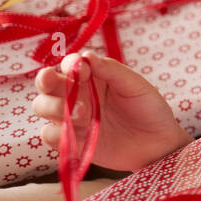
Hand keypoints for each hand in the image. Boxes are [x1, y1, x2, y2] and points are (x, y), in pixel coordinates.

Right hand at [32, 50, 189, 171]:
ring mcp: (71, 118)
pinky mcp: (71, 141)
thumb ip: (112, 70)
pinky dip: (57, 134)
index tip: (82, 71)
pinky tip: (76, 135)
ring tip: (83, 116)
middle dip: (47, 82)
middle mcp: (77, 94)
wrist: (158, 144)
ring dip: (54, 108)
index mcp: (92, 76)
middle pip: (46, 83)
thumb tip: (87, 56)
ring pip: (42, 107)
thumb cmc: (149, 109)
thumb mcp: (136, 86)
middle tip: (67, 88)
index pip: (68, 64)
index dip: (69, 64)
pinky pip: (49, 135)